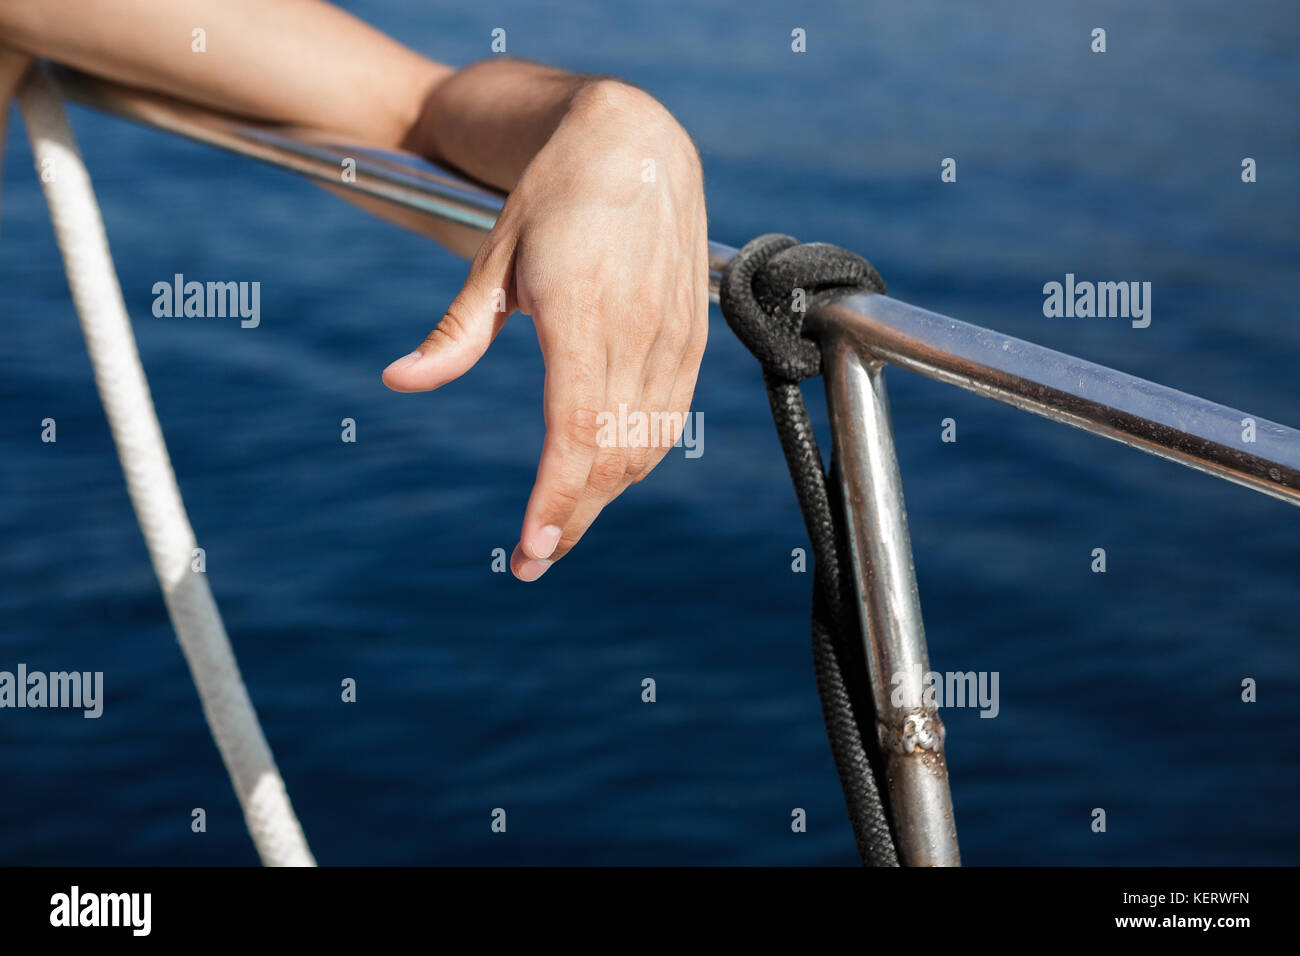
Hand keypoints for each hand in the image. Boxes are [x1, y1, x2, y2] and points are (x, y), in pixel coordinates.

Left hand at [382, 81, 708, 580]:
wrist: (635, 144)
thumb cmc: (552, 198)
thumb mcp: (494, 257)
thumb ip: (455, 332)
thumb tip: (397, 381)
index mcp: (579, 305)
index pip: (574, 427)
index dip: (555, 497)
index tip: (532, 549)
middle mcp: (635, 325)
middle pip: (611, 452)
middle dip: (575, 517)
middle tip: (534, 557)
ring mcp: (673, 335)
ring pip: (646, 446)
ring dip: (605, 496)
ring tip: (564, 524)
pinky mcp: (693, 339)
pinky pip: (670, 421)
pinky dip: (637, 460)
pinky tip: (605, 473)